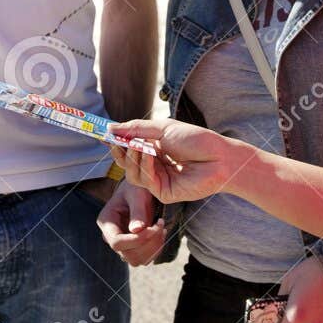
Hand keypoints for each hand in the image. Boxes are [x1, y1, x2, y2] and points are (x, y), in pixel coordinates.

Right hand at [97, 181, 165, 265]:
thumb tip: (137, 230)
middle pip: (127, 254)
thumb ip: (137, 211)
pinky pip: (144, 258)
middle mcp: (111, 236)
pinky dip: (156, 249)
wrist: (139, 189)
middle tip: (161, 225)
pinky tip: (160, 232)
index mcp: (107, 222)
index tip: (154, 227)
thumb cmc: (136, 187)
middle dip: (148, 244)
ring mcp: (122, 244)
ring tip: (161, 228)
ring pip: (136, 260)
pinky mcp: (133, 247)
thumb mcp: (137, 194)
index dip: (137, 240)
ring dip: (153, 247)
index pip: (117, 242)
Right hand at [107, 118, 247, 204]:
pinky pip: (145, 182)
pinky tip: (150, 155)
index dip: (116, 142)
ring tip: (140, 146)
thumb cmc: (196, 140)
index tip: (103, 134)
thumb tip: (111, 128)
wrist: (219, 157)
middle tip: (115, 142)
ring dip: (133, 158)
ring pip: (132, 174)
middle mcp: (154, 166)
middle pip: (126, 163)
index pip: (128, 148)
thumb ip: (136, 130)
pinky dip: (145, 166)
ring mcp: (158, 181)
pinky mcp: (164, 193)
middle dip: (119, 152)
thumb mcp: (163, 128)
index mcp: (155, 149)